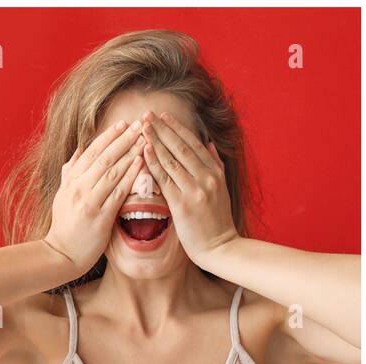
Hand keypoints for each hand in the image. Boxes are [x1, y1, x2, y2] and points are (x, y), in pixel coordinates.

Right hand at [44, 120, 145, 272]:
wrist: (61, 254)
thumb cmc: (64, 226)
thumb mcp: (62, 194)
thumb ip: (71, 171)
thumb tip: (80, 150)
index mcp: (71, 181)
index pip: (91, 152)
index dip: (108, 137)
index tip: (122, 124)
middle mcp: (79, 188)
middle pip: (104, 158)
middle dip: (123, 139)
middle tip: (138, 125)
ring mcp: (89, 202)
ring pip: (111, 172)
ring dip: (129, 154)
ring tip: (144, 140)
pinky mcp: (100, 217)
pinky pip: (118, 193)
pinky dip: (129, 177)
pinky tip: (141, 165)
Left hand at [140, 111, 238, 268]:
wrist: (221, 248)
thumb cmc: (217, 222)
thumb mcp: (222, 189)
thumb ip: (215, 165)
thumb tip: (209, 143)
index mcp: (215, 173)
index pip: (194, 143)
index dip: (177, 128)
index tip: (163, 116)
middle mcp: (207, 178)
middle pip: (181, 147)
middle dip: (163, 128)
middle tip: (148, 114)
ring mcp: (195, 190)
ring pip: (172, 159)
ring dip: (156, 140)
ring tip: (143, 126)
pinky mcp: (183, 204)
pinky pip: (165, 179)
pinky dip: (155, 162)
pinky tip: (145, 150)